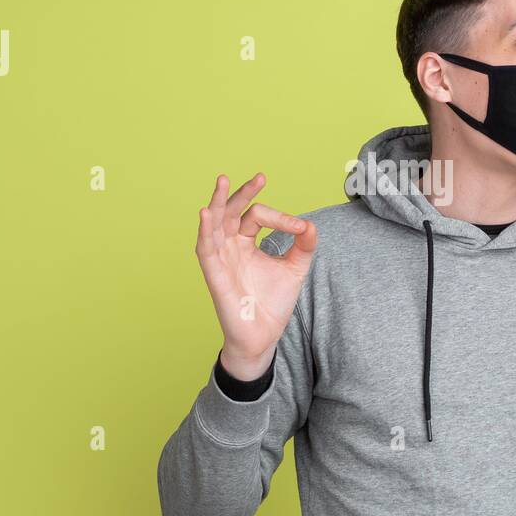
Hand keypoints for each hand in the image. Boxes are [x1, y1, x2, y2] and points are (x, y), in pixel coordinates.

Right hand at [195, 173, 316, 379]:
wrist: (263, 337)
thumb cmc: (272, 303)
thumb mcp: (295, 269)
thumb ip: (304, 247)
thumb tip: (311, 225)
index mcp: (246, 242)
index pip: (257, 216)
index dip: (280, 218)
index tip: (300, 228)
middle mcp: (230, 246)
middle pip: (231, 212)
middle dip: (242, 193)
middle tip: (260, 178)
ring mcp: (220, 259)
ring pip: (214, 224)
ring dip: (217, 202)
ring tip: (223, 180)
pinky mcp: (213, 275)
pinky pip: (205, 249)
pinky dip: (205, 230)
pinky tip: (206, 213)